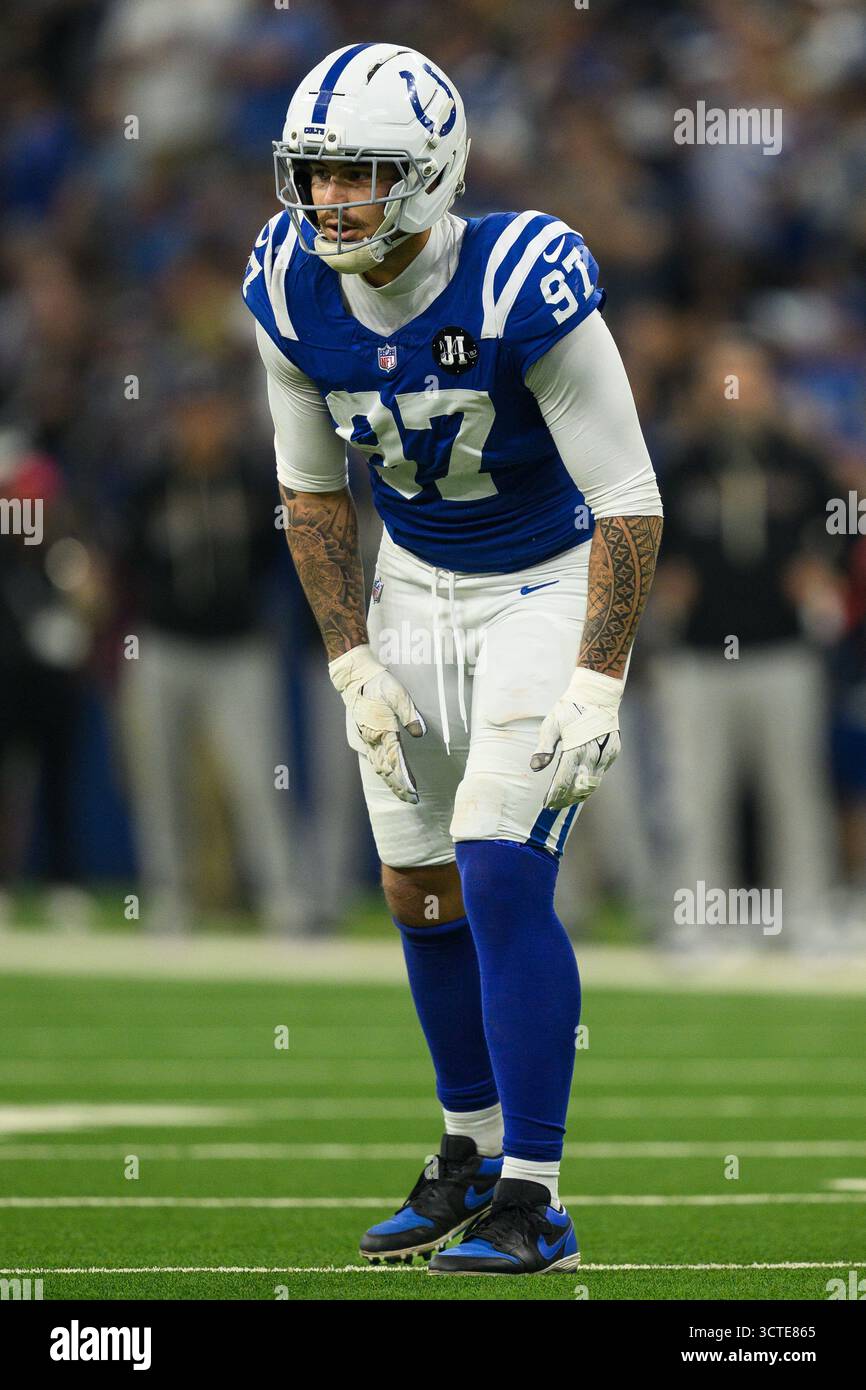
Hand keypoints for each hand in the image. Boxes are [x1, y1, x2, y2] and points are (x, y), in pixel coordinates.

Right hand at [329, 643, 425, 802]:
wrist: (355, 676)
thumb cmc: (379, 683)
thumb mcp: (399, 695)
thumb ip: (410, 715)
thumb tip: (421, 734)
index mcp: (382, 731)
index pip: (396, 762)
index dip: (405, 779)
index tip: (414, 793)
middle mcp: (372, 739)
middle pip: (386, 769)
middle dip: (398, 786)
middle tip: (411, 800)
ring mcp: (365, 738)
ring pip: (378, 766)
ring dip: (390, 780)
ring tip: (401, 793)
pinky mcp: (362, 735)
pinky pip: (372, 758)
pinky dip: (381, 770)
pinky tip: (386, 774)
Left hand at [531, 667, 622, 809]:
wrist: (597, 693)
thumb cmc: (570, 708)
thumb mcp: (552, 725)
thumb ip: (544, 748)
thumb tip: (535, 768)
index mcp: (575, 748)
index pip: (564, 780)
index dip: (555, 794)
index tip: (546, 803)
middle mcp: (592, 753)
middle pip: (579, 786)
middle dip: (566, 799)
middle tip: (555, 806)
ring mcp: (605, 753)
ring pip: (593, 782)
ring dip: (580, 794)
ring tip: (567, 800)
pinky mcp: (613, 750)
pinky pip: (601, 772)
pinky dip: (590, 781)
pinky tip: (580, 785)